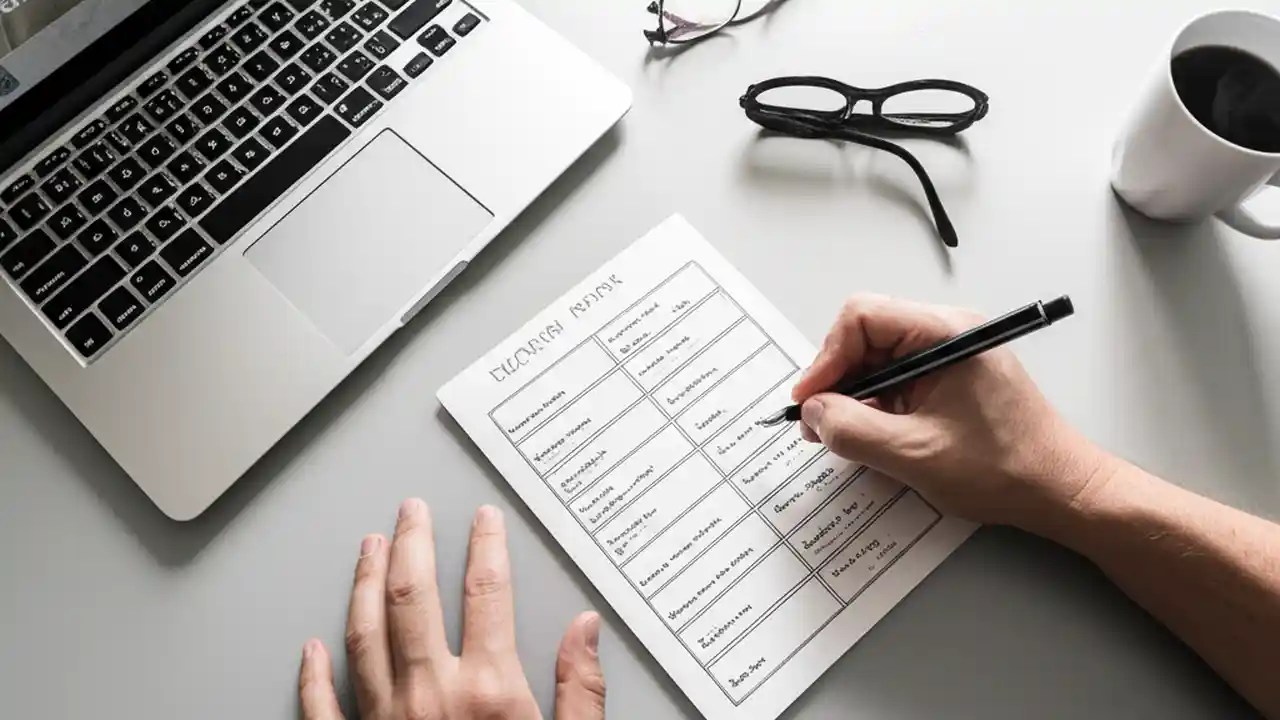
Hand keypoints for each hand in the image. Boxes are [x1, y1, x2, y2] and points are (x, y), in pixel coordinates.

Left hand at [299, 500, 606, 719]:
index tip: (483, 521)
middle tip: (411, 511)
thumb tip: (585, 630)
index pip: (487, 593)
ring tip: (367, 547)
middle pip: (412, 596)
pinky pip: (321, 706)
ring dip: (362, 583)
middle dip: (411, 542)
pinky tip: (311, 646)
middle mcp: (430, 696)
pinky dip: (313, 672)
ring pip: (362, 633)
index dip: (485, 546)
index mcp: (489, 692)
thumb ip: (581, 692)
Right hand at [792, 295, 1116, 528]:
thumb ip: (853, 430)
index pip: (863, 318)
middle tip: (819, 422)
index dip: (827, 358)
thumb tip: (812, 412)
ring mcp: (951, 356)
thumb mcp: (914, 454)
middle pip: (867, 336)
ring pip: (879, 360)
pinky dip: (876, 406)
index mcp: (946, 334)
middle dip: (837, 379)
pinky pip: (898, 380)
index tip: (809, 401)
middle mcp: (948, 334)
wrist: (1061, 490)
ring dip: (855, 396)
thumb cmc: (1004, 469)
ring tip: (843, 435)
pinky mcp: (952, 380)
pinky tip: (872, 437)